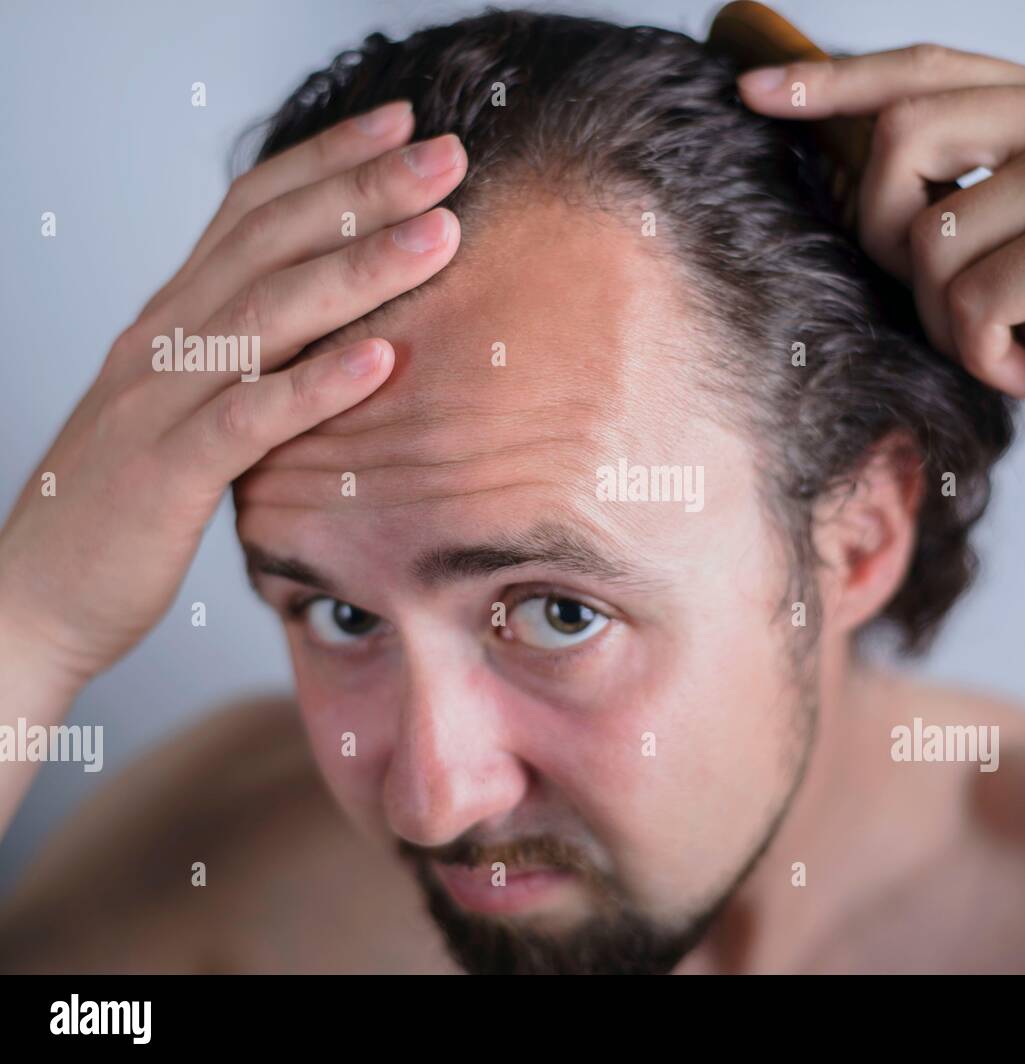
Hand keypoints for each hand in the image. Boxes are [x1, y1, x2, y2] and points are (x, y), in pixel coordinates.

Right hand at [0, 100, 466, 687]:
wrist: (32, 596)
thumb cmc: (127, 501)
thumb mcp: (187, 404)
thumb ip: (245, 358)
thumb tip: (334, 327)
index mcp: (172, 317)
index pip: (253, 211)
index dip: (328, 160)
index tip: (403, 125)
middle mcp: (162, 340)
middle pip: (271, 241)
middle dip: (363, 190)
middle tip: (447, 153)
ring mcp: (159, 403)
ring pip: (266, 315)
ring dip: (358, 269)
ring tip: (440, 234)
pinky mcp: (166, 475)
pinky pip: (248, 422)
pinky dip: (316, 387)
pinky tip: (382, 360)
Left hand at [738, 45, 1024, 470]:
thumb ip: (994, 200)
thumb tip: (885, 206)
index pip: (930, 68)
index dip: (835, 80)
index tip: (759, 90)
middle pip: (904, 133)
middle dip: (883, 233)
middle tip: (931, 296)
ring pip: (932, 234)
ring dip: (946, 319)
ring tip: (998, 350)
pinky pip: (973, 292)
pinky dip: (981, 350)